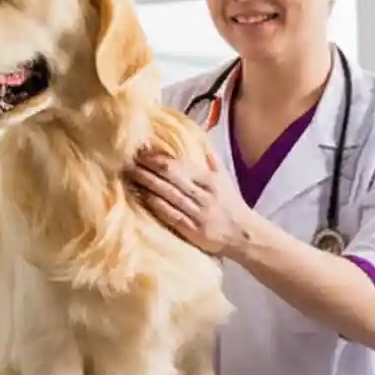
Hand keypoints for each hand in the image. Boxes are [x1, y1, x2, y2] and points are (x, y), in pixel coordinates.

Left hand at [127, 149, 252, 256]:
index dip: (159, 159)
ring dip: (149, 184)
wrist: (244, 234)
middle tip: (130, 161)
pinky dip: (157, 205)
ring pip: (169, 195)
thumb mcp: (225, 180)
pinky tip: (144, 197)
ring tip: (132, 175)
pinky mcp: (193, 231)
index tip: (143, 152)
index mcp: (210, 180)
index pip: (180, 166)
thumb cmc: (230, 205)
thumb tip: (199, 140)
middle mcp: (203, 195)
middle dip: (149, 168)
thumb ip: (211, 161)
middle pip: (172, 178)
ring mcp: (198, 213)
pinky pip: (172, 215)